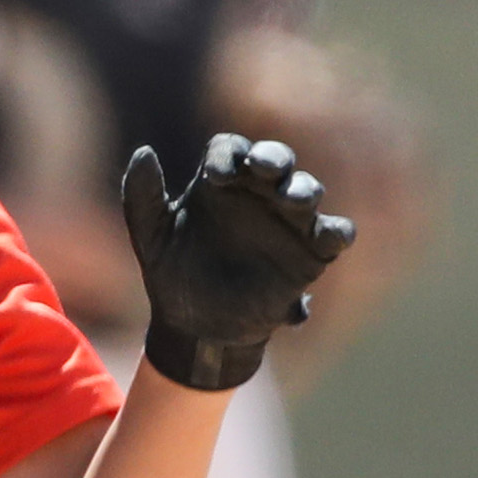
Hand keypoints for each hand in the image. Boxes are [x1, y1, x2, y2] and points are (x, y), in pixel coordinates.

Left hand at [120, 133, 351, 394]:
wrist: (196, 328)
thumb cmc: (173, 276)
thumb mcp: (151, 236)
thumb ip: (141, 195)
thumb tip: (143, 152)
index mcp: (220, 183)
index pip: (231, 149)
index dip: (228, 154)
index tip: (215, 176)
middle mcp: (258, 194)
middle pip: (276, 158)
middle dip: (274, 157)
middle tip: (263, 167)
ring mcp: (288, 221)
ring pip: (307, 190)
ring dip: (303, 189)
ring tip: (291, 199)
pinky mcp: (311, 253)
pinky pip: (335, 233)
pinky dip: (335, 231)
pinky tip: (322, 235)